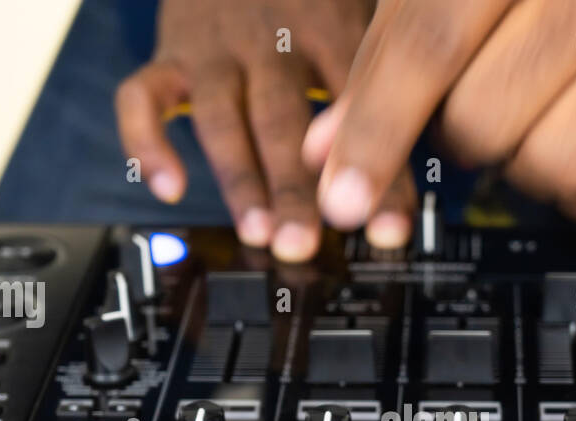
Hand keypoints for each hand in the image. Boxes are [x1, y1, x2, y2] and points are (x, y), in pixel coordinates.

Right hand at [116, 0, 414, 260]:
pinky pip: (142, 97)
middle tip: (305, 243)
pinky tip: (169, 188)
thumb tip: (433, 151)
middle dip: (294, 187)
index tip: (388, 231)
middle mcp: (271, 40)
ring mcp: (216, 48)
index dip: (375, 172)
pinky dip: (147, 142)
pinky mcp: (170, 51)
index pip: (358, 109)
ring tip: (258, 233)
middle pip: (283, 119)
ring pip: (221, 117)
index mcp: (331, 29)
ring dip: (240, 180)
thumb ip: (392, 77)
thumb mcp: (364, 14)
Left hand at [304, 0, 575, 229]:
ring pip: (551, 166)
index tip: (341, 199)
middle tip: (485, 104)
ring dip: (523, 164)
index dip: (376, 131)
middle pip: (483, 120)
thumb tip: (326, 155)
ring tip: (537, 120)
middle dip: (460, 136)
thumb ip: (386, 64)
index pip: (430, 45)